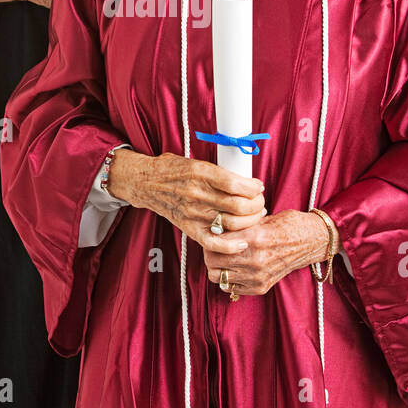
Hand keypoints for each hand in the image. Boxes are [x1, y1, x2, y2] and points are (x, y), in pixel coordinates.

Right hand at [107, 150, 266, 257]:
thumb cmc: (173, 170)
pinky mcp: (189, 228)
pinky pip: (213, 242)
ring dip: (250, 221)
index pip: (235, 184)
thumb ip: (218, 172)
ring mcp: (193, 213)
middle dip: (257, 205)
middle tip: (260, 202)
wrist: (146, 183)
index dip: (253, 187)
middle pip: (238, 206)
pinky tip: (242, 242)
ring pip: (231, 223)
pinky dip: (230, 246)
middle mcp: (197, 194)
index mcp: (200, 173)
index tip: (258, 186)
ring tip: (256, 215)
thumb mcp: (196, 161)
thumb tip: (246, 180)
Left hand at [202, 209, 331, 296]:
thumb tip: (214, 228)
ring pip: (217, 276)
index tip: (213, 233)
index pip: (215, 242)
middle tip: (215, 246)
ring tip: (224, 258)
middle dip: (210, 252)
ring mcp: (258, 276)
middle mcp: (255, 260)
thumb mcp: (260, 219)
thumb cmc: (286, 225)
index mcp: (254, 238)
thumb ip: (238, 226)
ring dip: (217, 266)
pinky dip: (229, 278)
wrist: (310, 242)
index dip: (211, 236)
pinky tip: (236, 268)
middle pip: (212, 261)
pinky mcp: (261, 287)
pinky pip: (230, 287)